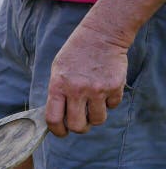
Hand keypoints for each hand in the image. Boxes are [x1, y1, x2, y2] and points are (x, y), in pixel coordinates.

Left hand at [45, 22, 127, 136]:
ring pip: (98, 120)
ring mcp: (97, 89)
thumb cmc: (75, 54)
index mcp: (58, 86)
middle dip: (79, 128)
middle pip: (78, 126)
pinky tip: (105, 90)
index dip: (57, 131)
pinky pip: (113, 106)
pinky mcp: (114, 87)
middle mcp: (77, 90)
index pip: (54, 119)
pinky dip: (109, 103)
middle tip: (81, 123)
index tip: (62, 132)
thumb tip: (57, 117)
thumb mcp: (57, 70)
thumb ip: (57, 93)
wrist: (101, 35)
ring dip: (96, 117)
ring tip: (93, 104)